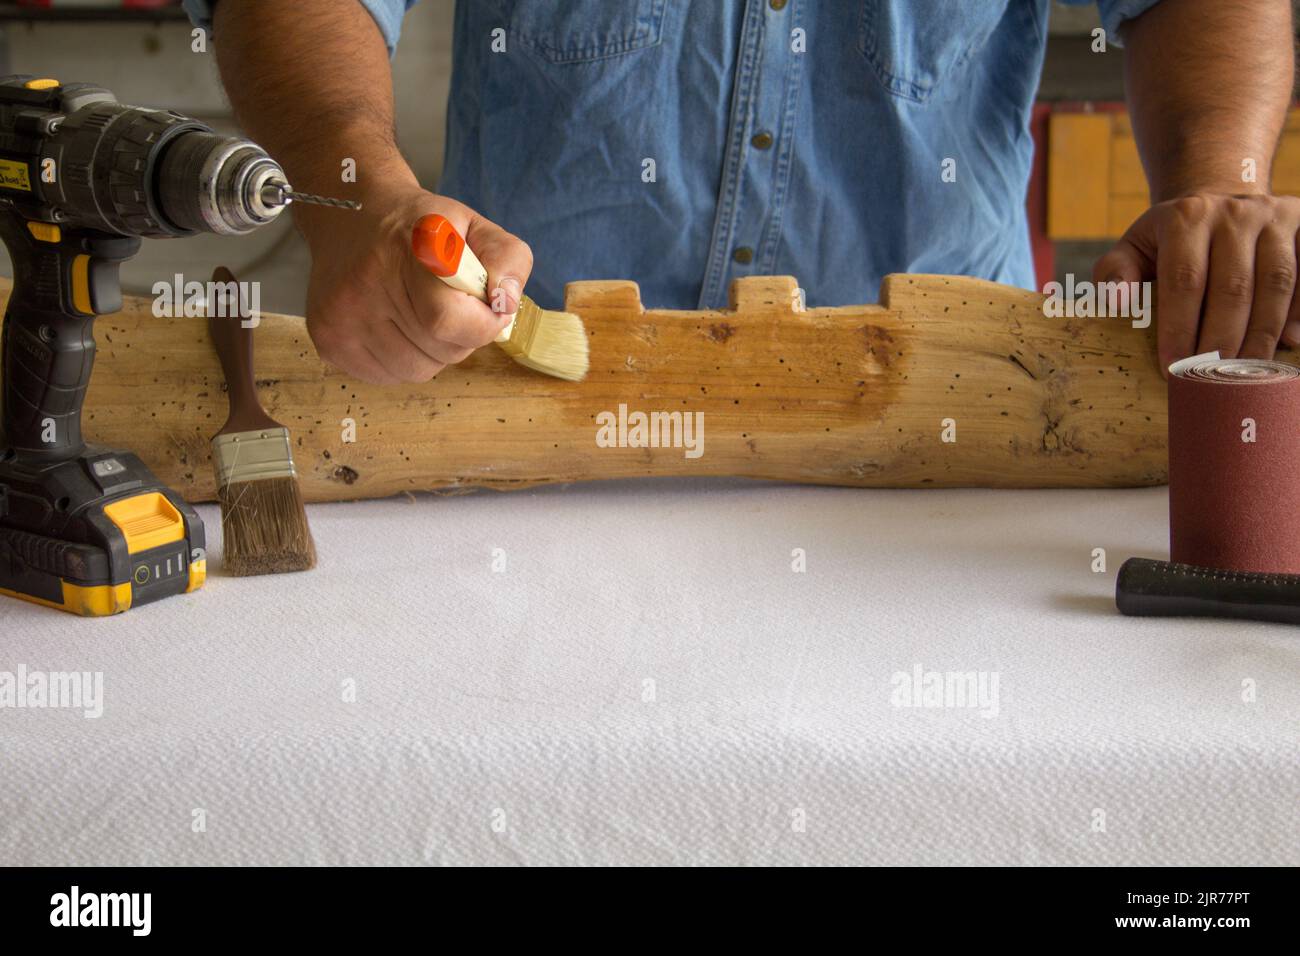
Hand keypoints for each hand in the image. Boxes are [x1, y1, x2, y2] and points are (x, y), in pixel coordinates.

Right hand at [299, 184, 532, 383]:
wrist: (351, 217)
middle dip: (461, 337)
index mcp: (408, 248)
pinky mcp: (327, 340)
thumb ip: (507, 259)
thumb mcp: (475, 226)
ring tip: (422, 316)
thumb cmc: (422, 228)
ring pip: (416, 371)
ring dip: (433, 352)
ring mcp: (342, 315)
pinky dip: (403, 360)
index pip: (447, 318)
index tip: (486, 308)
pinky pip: (388, 376)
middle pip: (440, 351)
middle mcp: (366, 283)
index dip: (480, 323)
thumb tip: (505, 304)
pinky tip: (396, 326)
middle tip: (451, 306)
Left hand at [1094, 192, 1299, 373]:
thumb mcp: (1134, 248)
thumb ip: (1116, 274)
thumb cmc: (1170, 241)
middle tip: (1210, 379)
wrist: (1220, 205)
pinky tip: (1288, 343)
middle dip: (1221, 340)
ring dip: (1262, 333)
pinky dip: (1299, 311)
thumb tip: (1118, 303)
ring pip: (1276, 282)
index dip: (1179, 327)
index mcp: (1187, 216)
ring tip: (1246, 372)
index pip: (1184, 279)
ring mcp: (1277, 217)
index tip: (1172, 367)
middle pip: (1233, 286)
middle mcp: (1235, 213)